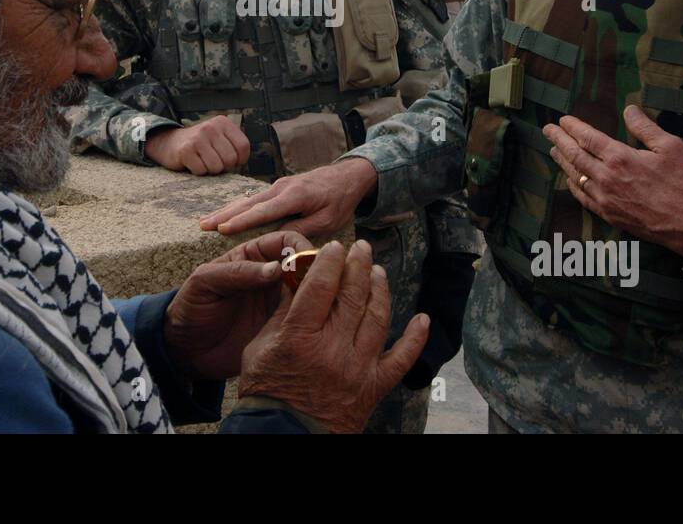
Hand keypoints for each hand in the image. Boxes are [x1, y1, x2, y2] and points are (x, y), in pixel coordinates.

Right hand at [145, 115, 249, 174]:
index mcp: (222, 123)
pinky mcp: (186, 150)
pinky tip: (193, 163)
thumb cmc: (201, 145)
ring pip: (217, 167)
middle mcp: (211, 127)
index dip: (240, 160)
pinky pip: (201, 170)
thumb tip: (242, 163)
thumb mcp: (219, 137)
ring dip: (210, 170)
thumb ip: (234, 146)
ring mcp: (198, 138)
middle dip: (224, 166)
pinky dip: (198, 171)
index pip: (243, 146)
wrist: (170, 142)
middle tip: (213, 161)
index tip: (232, 161)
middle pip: (231, 159)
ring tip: (203, 161)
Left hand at [164, 230, 313, 380]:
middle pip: (305, 265)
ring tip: (324, 307)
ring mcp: (279, 304)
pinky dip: (314, 320)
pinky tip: (316, 327)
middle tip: (325, 285)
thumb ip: (237, 272)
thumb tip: (276, 269)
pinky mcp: (282, 329)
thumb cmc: (191, 308)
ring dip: (321, 296)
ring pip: (311, 293)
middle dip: (318, 271)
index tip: (309, 260)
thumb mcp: (205, 282)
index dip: (300, 246)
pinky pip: (305, 320)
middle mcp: (272, 277)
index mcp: (253, 256)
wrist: (185, 350)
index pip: (286, 241)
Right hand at [198, 158, 376, 236]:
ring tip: (205, 221)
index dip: (242, 221)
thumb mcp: (327, 220)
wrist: (348, 176)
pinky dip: (237, 207)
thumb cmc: (340, 201)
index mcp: (295, 196)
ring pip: (248, 200)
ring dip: (226, 210)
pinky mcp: (278, 187)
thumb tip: (277, 241)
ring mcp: (278, 185)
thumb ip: (302, 229)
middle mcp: (282, 187)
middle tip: (202, 226)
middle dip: (224, 214)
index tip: (222, 229)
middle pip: (248, 203)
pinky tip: (225, 214)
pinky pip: (254, 198)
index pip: (264, 211)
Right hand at [237, 239, 428, 433]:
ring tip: (378, 272)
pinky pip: (402, 358)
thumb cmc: (266, 391)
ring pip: (377, 317)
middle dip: (359, 265)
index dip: (329, 260)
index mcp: (299, 337)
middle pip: (352, 296)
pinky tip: (422, 319)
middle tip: (362, 248)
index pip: (320, 286)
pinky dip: (415, 338)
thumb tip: (297, 279)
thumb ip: (282, 314)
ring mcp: (357, 368)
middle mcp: (332, 349)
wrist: (284, 436)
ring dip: (380, 289)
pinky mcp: (374, 386)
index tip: (334, 246)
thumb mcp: (260, 348)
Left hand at [543, 105, 682, 264]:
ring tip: (553, 150)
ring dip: (562, 161)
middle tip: (547, 129)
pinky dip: (572, 184)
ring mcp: (605, 198)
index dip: (573, 127)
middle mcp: (607, 177)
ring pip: (575, 175)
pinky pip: (582, 197)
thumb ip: (645, 127)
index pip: (587, 137)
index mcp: (621, 157)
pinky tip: (569, 178)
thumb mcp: (671, 146)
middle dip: (559, 140)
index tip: (563, 120)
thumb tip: (629, 109)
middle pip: (575, 154)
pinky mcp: (608, 214)